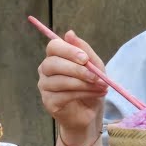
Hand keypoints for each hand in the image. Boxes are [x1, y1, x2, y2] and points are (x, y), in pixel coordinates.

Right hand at [37, 30, 108, 145]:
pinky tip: (95, 94)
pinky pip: (64, 95)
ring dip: (84, 83)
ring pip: (60, 81)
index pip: (53, 47)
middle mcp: (45, 70)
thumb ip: (84, 50)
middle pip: (52, 64)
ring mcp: (45, 87)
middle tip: (95, 76)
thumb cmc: (90, 86)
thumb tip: (69, 33)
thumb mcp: (94, 66)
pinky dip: (83, 93)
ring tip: (101, 86)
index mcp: (55, 57)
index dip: (68, 50)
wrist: (90, 112)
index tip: (85, 59)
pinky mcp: (49, 102)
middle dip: (76, 69)